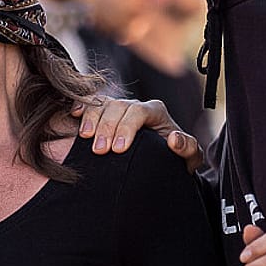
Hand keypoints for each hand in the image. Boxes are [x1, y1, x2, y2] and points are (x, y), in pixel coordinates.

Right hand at [71, 97, 201, 169]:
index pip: (138, 111)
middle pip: (117, 107)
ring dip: (92, 120)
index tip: (118, 149)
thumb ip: (188, 149)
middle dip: (107, 127)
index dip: (126, 128)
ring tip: (85, 138)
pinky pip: (91, 104)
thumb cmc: (176, 158)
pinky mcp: (105, 114)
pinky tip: (74, 115)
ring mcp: (118, 108)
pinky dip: (81, 107)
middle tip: (99, 151)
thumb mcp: (190, 158)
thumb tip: (173, 139)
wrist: (162, 160)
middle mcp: (135, 106)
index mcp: (155, 111)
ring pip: (102, 104)